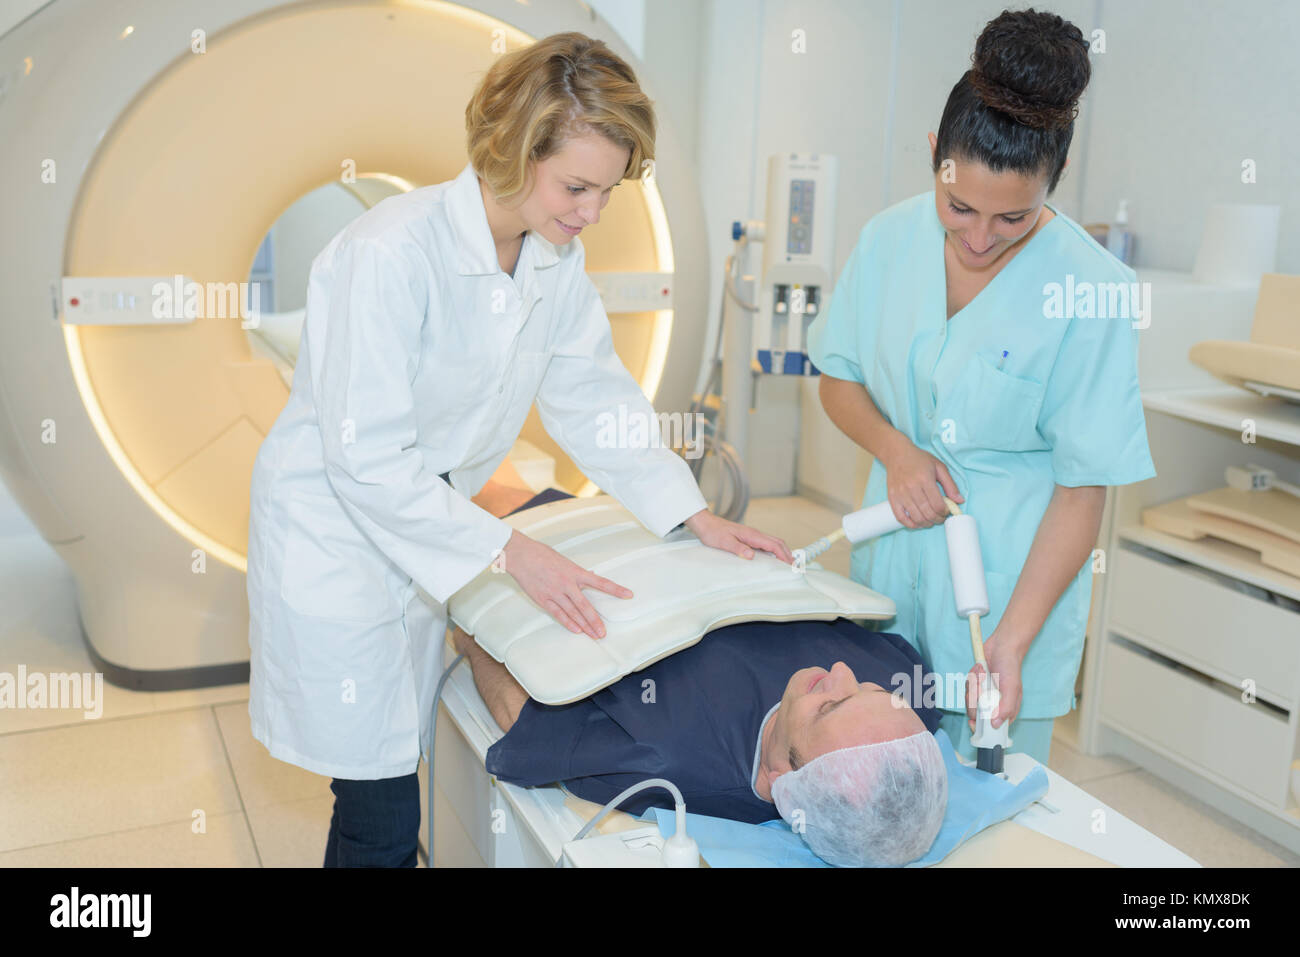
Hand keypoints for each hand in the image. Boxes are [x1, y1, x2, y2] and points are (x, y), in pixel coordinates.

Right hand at [501, 530, 631, 639]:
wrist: (521, 555)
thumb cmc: (542, 554)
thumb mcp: (564, 561)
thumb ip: (576, 572)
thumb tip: (589, 577)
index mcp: (575, 571)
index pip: (600, 582)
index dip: (615, 589)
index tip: (628, 595)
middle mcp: (567, 583)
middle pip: (585, 605)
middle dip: (596, 620)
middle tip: (603, 632)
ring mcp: (555, 592)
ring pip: (573, 613)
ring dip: (584, 625)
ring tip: (593, 635)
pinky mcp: (543, 599)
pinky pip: (558, 614)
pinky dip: (567, 622)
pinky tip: (576, 630)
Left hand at [683, 510, 793, 563]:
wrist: (705, 524)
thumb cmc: (713, 532)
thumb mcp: (724, 542)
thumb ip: (738, 548)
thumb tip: (751, 556)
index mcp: (752, 535)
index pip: (773, 545)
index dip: (784, 555)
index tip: (790, 566)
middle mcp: (754, 534)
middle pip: (777, 543)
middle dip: (787, 554)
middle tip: (794, 567)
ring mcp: (752, 536)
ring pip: (772, 543)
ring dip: (782, 552)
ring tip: (787, 564)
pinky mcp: (748, 538)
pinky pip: (765, 545)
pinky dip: (773, 551)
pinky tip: (772, 559)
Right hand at [879, 434, 963, 528]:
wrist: (897, 454)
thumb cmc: (919, 459)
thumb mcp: (939, 467)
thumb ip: (951, 484)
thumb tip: (960, 501)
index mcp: (925, 479)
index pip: (938, 504)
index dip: (945, 512)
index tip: (947, 511)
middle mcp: (912, 488)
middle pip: (928, 513)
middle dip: (937, 519)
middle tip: (940, 518)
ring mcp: (900, 494)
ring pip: (916, 517)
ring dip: (926, 523)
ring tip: (931, 520)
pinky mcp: (892, 498)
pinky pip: (900, 517)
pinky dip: (910, 524)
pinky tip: (917, 523)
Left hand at [964, 630, 1024, 731]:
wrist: (1002, 646)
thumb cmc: (1010, 668)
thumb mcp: (1012, 689)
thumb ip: (1005, 708)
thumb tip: (995, 725)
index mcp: (1005, 708)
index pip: (991, 726)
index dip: (980, 726)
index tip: (973, 722)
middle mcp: (993, 703)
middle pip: (975, 713)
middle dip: (975, 700)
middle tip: (980, 688)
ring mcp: (983, 694)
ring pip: (969, 699)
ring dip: (974, 686)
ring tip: (982, 675)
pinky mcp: (976, 684)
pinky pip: (967, 686)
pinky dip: (972, 677)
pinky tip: (980, 669)